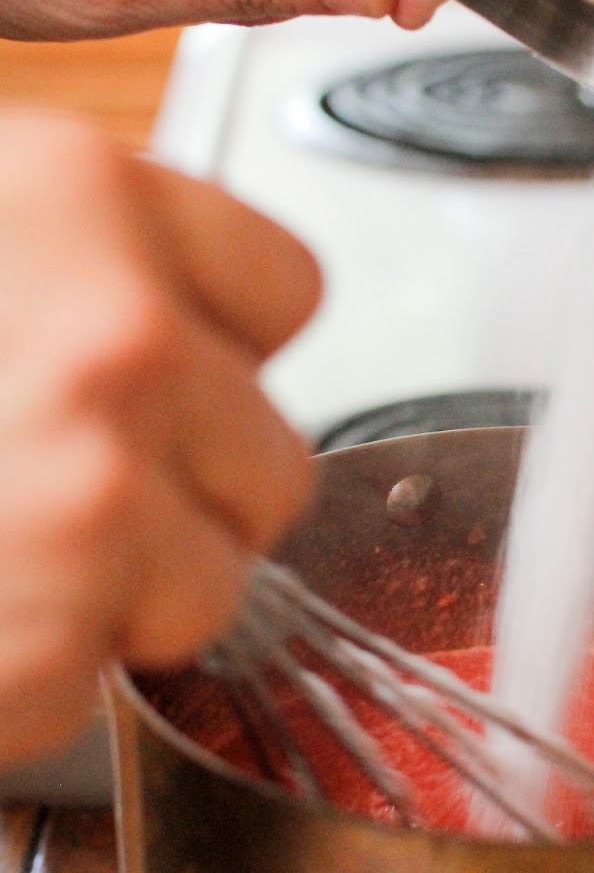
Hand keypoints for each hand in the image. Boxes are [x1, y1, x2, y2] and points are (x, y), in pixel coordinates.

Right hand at [0, 108, 321, 765]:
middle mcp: (115, 339)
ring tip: (1, 543)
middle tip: (57, 478)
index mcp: (86, 200)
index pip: (285, 293)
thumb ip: (77, 262)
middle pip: (272, 459)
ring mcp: (90, 498)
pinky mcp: (49, 638)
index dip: (223, 346)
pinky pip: (101, 671)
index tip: (165, 370)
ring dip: (121, 590)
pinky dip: (34, 668)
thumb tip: (183, 318)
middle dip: (186, 490)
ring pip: (216, 583)